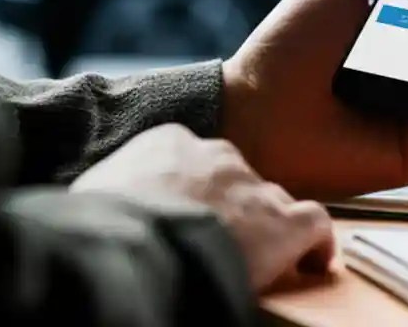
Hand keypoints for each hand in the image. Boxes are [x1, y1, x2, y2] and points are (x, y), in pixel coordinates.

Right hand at [71, 124, 335, 291]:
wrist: (133, 246)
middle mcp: (218, 156)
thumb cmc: (101, 225)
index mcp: (167, 143)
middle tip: (219, 239)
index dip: (192, 192)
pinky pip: (314, 224)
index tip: (186, 212)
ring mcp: (254, 187)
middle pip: (236, 180)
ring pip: (273, 202)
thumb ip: (113, 191)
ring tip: (255, 257)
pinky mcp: (284, 222)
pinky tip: (312, 263)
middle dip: (231, 208)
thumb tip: (99, 214)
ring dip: (267, 227)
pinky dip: (315, 244)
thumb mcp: (92, 195)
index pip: (191, 161)